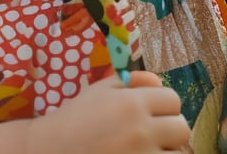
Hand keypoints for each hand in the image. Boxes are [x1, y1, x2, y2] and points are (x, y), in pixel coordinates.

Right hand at [28, 70, 190, 153]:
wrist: (45, 151)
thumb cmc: (75, 119)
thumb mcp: (101, 89)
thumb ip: (134, 80)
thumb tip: (160, 82)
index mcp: (133, 103)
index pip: (173, 100)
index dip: (165, 106)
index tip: (153, 114)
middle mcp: (139, 130)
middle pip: (180, 128)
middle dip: (169, 130)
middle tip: (153, 134)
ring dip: (165, 150)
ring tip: (147, 148)